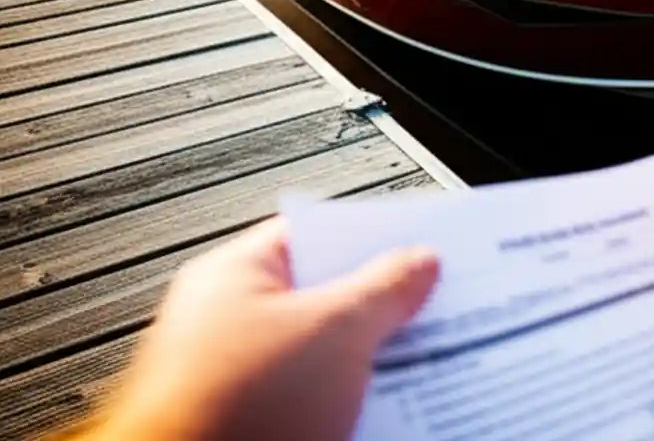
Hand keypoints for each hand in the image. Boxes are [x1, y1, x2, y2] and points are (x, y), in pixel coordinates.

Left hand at [92, 218, 438, 440]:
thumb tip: (418, 262)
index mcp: (235, 274)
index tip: (422, 247)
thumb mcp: (334, 332)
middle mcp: (225, 321)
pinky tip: (374, 415)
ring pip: (319, 358)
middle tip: (428, 315)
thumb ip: (384, 288)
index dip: (374, 238)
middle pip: (324, 298)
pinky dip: (343, 406)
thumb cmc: (229, 409)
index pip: (316, 233)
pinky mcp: (242, 422)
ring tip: (409, 376)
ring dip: (365, 367)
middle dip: (378, 311)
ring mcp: (231, 376)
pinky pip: (309, 401)